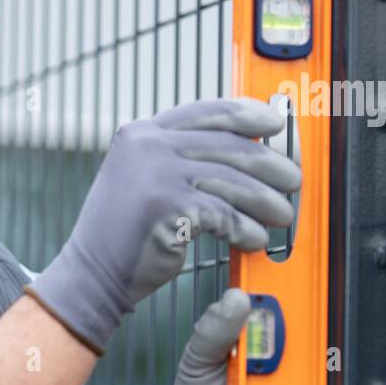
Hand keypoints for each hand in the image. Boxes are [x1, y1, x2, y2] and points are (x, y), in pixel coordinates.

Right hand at [24, 97, 301, 353]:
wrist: (93, 273)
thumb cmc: (124, 234)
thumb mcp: (142, 179)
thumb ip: (178, 157)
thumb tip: (241, 148)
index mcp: (141, 133)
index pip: (205, 112)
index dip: (246, 114)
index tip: (274, 123)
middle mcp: (147, 145)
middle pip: (228, 145)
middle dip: (270, 164)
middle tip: (292, 180)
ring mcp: (157, 173)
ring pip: (232, 181)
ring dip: (265, 201)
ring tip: (281, 216)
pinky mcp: (169, 205)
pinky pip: (225, 214)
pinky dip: (245, 229)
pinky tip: (254, 240)